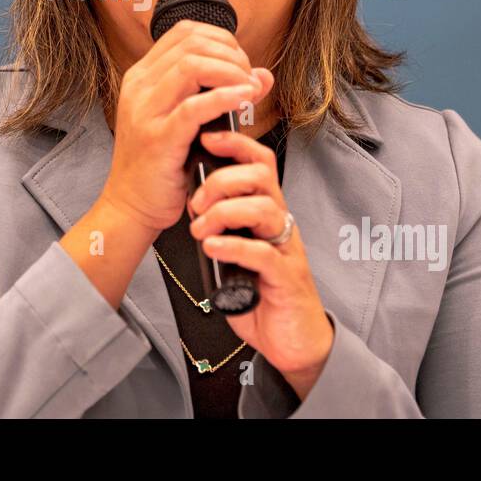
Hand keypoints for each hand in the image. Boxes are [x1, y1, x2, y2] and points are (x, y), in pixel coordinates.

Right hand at [100, 20, 262, 233]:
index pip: (185, 32)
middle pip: (192, 43)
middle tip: (248, 79)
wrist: (131, 204)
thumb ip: (222, 94)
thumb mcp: (189, 120)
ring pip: (192, 66)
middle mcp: (140, 87)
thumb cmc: (161, 163)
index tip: (240, 64)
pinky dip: (225, 98)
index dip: (222, 40)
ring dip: (231, 72)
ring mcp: (146, 111)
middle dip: (231, 55)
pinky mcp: (158, 138)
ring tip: (248, 90)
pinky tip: (244, 101)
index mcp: (143, 76)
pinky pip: (194, 107)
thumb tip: (263, 75)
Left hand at [188, 127, 334, 396]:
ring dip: (224, 213)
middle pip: (262, 178)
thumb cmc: (261, 293)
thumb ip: (221, 226)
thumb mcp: (236, 250)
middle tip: (195, 204)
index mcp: (268, 212)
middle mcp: (280, 224)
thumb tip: (189, 202)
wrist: (291, 341)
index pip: (259, 163)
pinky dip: (234, 246)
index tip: (205, 139)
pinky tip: (212, 247)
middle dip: (222, 181)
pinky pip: (263, 253)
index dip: (235, 144)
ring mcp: (287, 249)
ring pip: (264, 209)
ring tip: (200, 229)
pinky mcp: (286, 278)